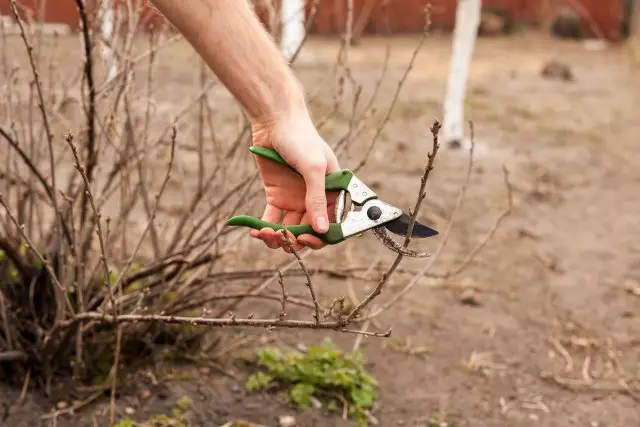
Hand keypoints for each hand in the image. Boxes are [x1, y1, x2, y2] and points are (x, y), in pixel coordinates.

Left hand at [250, 110, 340, 251]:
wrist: (274, 121)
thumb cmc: (300, 138)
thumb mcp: (313, 168)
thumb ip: (317, 198)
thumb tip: (322, 229)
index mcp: (332, 193)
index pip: (331, 224)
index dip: (321, 238)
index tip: (306, 240)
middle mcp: (315, 199)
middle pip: (309, 231)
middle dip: (296, 239)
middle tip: (282, 238)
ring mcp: (295, 199)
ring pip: (290, 229)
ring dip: (279, 237)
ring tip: (265, 234)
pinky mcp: (276, 197)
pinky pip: (272, 220)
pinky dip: (264, 229)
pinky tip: (256, 231)